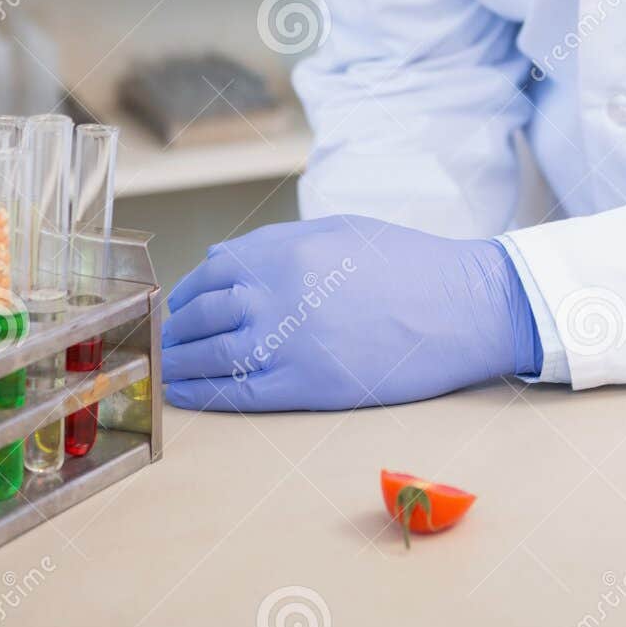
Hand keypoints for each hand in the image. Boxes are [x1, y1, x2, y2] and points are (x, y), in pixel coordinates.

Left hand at [160, 214, 541, 410]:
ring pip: (212, 356)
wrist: (461, 306)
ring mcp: (289, 342)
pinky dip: (206, 395)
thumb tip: (221, 257)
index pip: (213, 272)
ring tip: (167, 369)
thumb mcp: (339, 231)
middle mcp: (278, 293)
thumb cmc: (407, 263)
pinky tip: (188, 395)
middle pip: (204, 315)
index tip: (179, 304)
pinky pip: (240, 394)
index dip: (188, 292)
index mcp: (285, 251)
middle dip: (178, 330)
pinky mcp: (307, 386)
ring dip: (181, 363)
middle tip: (164, 340)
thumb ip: (277, 242)